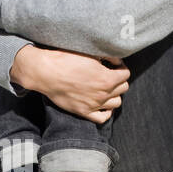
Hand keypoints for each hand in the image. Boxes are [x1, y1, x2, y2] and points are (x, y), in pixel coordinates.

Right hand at [11, 46, 128, 124]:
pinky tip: (103, 104)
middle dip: (118, 80)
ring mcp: (94, 104)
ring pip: (117, 103)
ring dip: (114, 95)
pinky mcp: (84, 112)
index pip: (126, 75)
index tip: (114, 65)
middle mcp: (103, 93)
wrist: (47, 73)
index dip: (121, 68)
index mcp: (107, 78)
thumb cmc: (66, 60)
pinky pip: (103, 118)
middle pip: (123, 89)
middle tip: (109, 75)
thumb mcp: (90, 53)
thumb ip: (108, 57)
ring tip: (106, 89)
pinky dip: (106, 111)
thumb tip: (116, 61)